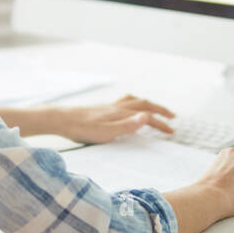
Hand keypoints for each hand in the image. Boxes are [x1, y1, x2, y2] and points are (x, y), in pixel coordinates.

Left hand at [49, 93, 176, 143]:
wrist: (61, 119)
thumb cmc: (82, 128)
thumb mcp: (106, 132)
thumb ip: (128, 125)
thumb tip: (147, 116)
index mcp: (121, 113)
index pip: (147, 117)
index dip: (161, 124)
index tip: (172, 132)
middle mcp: (117, 107)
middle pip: (144, 104)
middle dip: (159, 110)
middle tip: (172, 116)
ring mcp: (109, 106)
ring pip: (133, 100)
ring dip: (147, 104)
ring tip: (153, 109)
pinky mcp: (101, 108)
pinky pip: (123, 101)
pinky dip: (132, 102)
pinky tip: (127, 109)